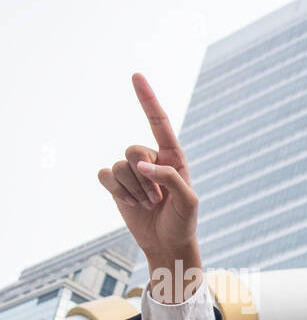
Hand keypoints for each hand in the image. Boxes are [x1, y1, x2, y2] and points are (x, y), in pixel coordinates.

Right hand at [97, 74, 200, 300]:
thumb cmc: (183, 222)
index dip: (147, 99)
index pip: (159, 123)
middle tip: (158, 199)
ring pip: (121, 166)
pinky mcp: (116, 184)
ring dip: (134, 190)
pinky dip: (117, 191)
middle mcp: (151, 159)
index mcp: (173, 158)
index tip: (136, 76)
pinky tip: (130, 203)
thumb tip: (142, 164)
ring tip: (149, 204)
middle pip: (134, 149)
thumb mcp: (188, 202)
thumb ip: (170, 177)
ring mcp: (132, 171)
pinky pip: (106, 175)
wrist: (166, 243)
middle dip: (144, 178)